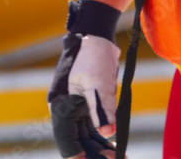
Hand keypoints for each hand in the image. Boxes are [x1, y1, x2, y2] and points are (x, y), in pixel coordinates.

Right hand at [49, 32, 120, 158]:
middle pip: (78, 142)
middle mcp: (67, 111)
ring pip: (87, 136)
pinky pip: (94, 126)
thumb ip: (103, 110)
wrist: (96, 33)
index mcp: (62, 108)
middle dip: (94, 154)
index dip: (81, 157)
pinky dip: (103, 136)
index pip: (68, 143)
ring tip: (119, 157)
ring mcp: (77, 107)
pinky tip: (114, 145)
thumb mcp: (98, 83)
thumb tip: (108, 133)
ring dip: (100, 148)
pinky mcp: (88, 103)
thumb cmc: (93, 55)